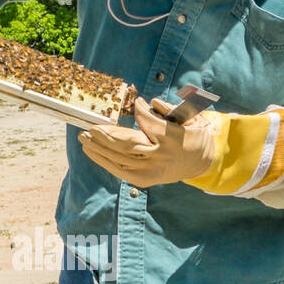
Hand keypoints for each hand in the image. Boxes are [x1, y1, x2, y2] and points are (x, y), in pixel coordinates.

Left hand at [78, 96, 216, 186]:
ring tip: (84, 138)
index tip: (134, 103)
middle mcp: (161, 157)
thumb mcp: (187, 117)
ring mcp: (151, 171)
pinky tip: (91, 152)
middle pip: (129, 145)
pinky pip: (120, 170)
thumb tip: (143, 103)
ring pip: (120, 159)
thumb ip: (166, 109)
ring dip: (99, 149)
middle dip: (107, 136)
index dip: (141, 113)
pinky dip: (104, 161)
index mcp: (174, 139)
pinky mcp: (144, 180)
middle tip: (90, 127)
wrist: (200, 163)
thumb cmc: (191, 135)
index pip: (150, 123)